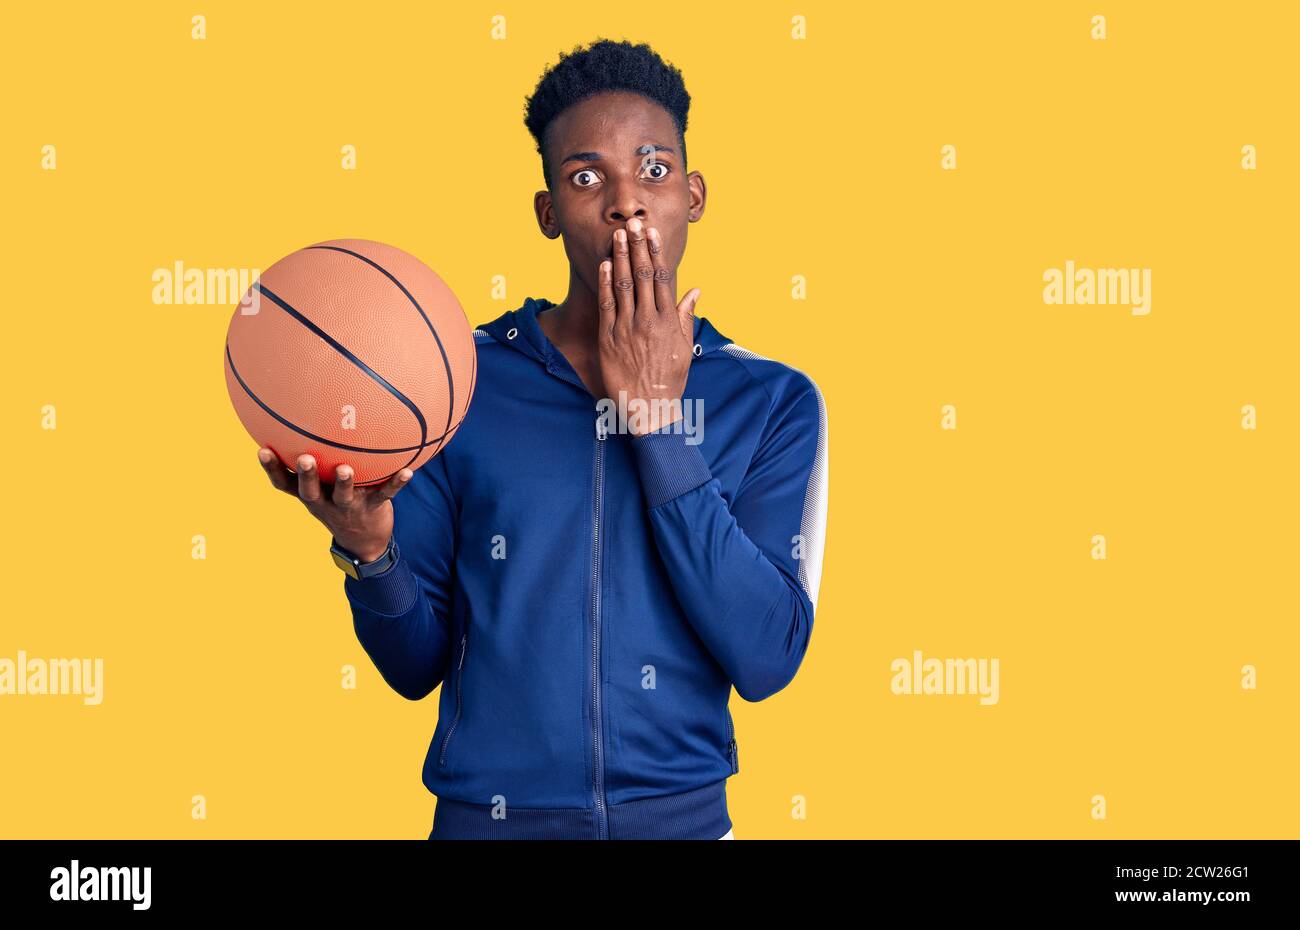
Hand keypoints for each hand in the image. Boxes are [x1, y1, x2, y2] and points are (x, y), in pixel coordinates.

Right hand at [257, 447, 410, 561]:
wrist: (364, 541)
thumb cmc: (337, 501)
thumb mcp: (321, 487)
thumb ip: (314, 461)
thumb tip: (301, 419)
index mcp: (310, 495)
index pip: (284, 484)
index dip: (272, 469)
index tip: (262, 450)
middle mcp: (325, 502)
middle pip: (310, 491)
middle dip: (307, 475)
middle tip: (305, 458)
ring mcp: (349, 507)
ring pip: (344, 495)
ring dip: (344, 482)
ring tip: (345, 469)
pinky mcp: (373, 508)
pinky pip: (385, 494)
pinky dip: (396, 483)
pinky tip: (407, 472)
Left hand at [596, 216, 701, 435]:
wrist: (649, 409)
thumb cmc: (669, 381)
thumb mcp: (685, 348)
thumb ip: (686, 316)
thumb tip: (695, 291)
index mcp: (667, 321)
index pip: (661, 279)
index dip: (654, 253)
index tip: (651, 234)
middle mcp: (647, 321)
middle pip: (641, 276)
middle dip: (636, 248)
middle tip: (632, 224)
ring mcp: (627, 330)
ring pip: (623, 286)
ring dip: (620, 259)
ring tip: (618, 236)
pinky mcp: (609, 340)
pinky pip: (606, 306)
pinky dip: (605, 284)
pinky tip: (605, 265)